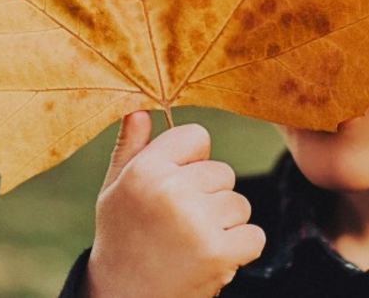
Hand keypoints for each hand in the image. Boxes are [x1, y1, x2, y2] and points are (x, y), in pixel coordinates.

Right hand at [83, 112, 265, 297]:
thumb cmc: (121, 237)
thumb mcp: (115, 190)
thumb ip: (131, 148)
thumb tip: (142, 109)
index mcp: (145, 170)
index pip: (197, 136)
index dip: (191, 160)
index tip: (175, 184)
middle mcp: (170, 191)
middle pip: (222, 172)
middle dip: (209, 196)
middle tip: (179, 224)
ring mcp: (196, 223)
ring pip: (239, 203)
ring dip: (224, 224)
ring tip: (191, 243)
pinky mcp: (218, 253)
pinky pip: (254, 235)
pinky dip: (239, 249)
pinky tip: (210, 259)